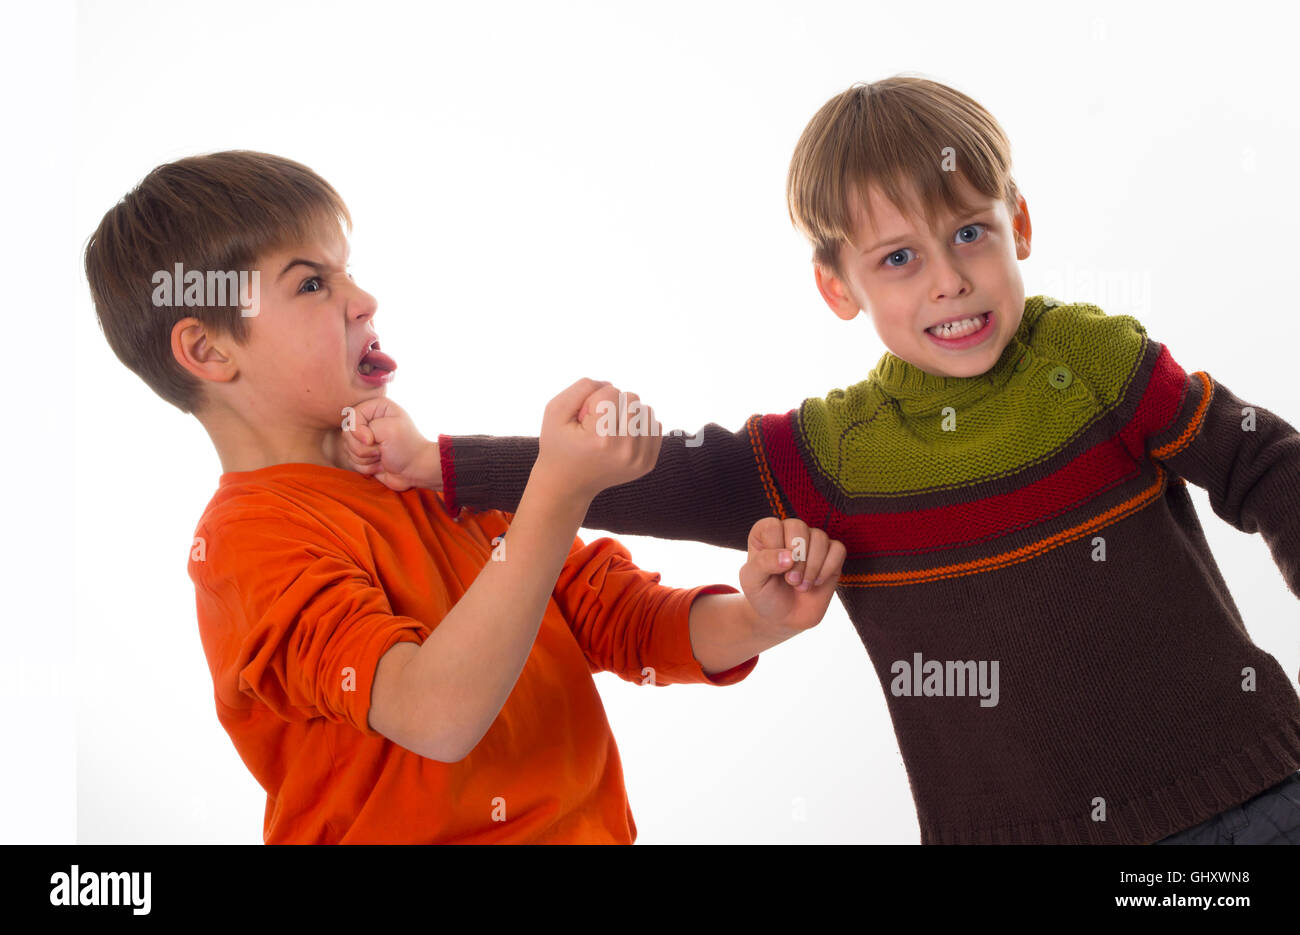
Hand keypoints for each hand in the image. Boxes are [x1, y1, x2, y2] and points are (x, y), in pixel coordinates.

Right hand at [336, 397, 438, 491]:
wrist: (416, 471)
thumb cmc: (406, 447)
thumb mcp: (388, 429)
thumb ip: (362, 427)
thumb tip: (354, 440)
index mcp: (377, 408)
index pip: (352, 415)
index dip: (357, 430)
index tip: (372, 440)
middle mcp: (370, 421)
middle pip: (347, 434)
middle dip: (363, 447)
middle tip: (381, 449)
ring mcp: (365, 439)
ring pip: (348, 449)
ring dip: (366, 458)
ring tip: (383, 456)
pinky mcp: (363, 454)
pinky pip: (351, 461)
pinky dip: (366, 467)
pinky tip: (381, 465)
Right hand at [534, 378, 661, 500]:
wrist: (567, 484)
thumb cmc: (558, 444)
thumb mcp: (555, 410)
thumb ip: (582, 388)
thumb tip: (612, 385)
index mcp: (601, 438)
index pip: (612, 391)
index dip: (593, 400)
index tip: (584, 420)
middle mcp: (625, 450)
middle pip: (633, 398)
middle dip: (613, 405)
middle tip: (596, 425)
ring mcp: (639, 459)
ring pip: (646, 411)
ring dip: (627, 415)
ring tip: (609, 432)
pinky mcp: (648, 463)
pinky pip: (654, 426)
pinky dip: (638, 427)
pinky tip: (620, 439)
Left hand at [738, 517, 845, 634]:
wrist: (784, 617)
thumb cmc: (765, 594)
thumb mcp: (752, 581)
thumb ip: (764, 563)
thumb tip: (790, 556)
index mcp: (766, 533)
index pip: (772, 527)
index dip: (774, 551)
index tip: (772, 571)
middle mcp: (790, 531)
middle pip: (798, 527)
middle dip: (796, 559)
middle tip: (790, 581)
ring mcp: (812, 541)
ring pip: (820, 538)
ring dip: (812, 567)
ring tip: (801, 586)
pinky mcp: (831, 554)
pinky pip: (838, 549)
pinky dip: (828, 568)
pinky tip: (816, 582)